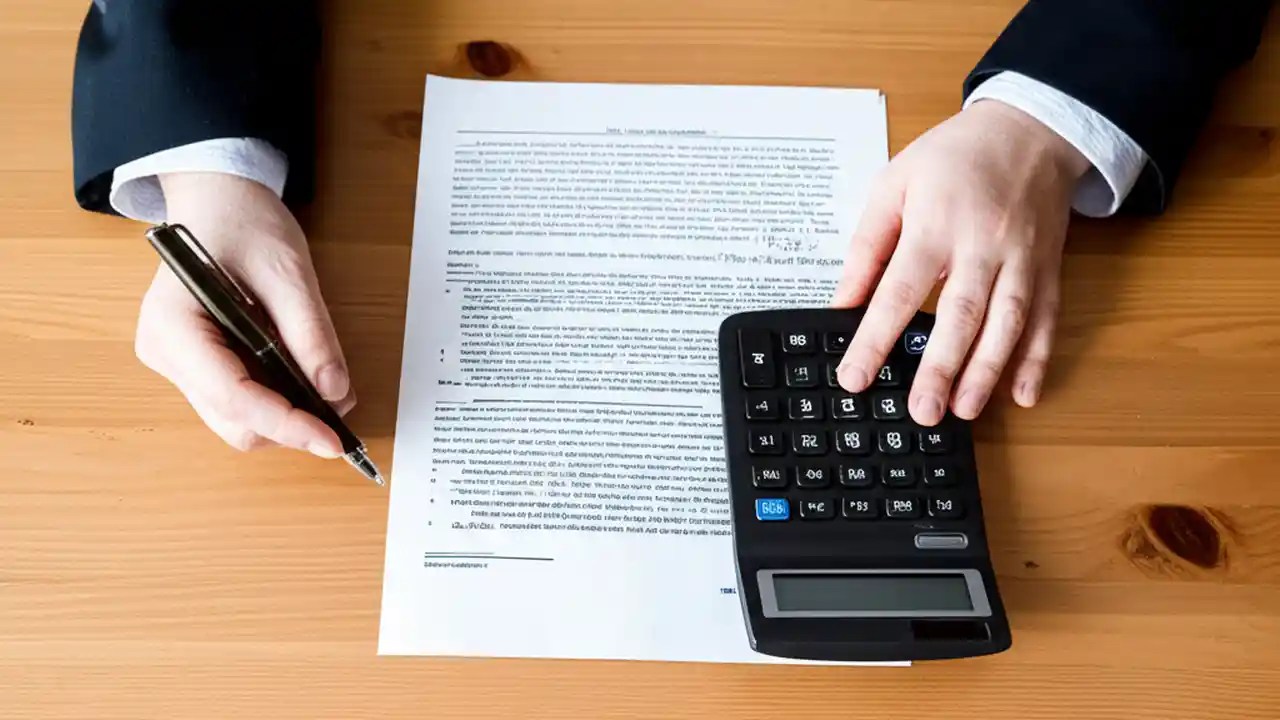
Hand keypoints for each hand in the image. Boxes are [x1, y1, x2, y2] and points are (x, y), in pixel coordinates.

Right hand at [134, 173, 354, 455]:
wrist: (219, 199)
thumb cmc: (244, 222)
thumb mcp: (288, 271)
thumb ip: (311, 333)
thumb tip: (334, 391)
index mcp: (173, 324)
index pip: (232, 395)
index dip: (286, 423)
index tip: (332, 439)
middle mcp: (165, 353)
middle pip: (233, 420)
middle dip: (291, 424)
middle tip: (342, 413)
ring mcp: (177, 363)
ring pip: (237, 420)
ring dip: (287, 417)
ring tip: (328, 389)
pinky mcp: (197, 365)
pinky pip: (240, 401)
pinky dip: (278, 401)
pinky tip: (305, 380)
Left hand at [833, 100, 1090, 424]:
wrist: (1029, 128)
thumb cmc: (954, 156)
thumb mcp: (894, 184)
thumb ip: (868, 246)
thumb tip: (841, 301)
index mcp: (936, 224)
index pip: (900, 291)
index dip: (875, 338)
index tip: (855, 377)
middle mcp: (984, 244)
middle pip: (961, 314)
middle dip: (941, 368)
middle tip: (922, 412)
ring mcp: (1022, 259)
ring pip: (1008, 323)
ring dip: (987, 372)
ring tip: (965, 412)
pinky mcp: (1049, 268)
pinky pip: (1047, 319)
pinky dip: (1037, 360)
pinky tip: (1024, 395)